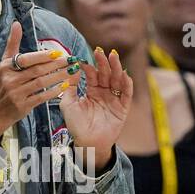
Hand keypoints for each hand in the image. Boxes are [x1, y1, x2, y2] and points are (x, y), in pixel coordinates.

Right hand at [0, 22, 70, 142]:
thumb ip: (13, 43)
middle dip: (56, 65)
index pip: (26, 60)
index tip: (58, 53)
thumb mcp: (5, 62)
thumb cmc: (5, 82)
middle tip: (71, 61)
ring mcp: (16, 94)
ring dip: (58, 77)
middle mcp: (10, 80)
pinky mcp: (23, 106)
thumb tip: (16, 23)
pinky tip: (64, 86)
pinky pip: (41, 97)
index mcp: (7, 67)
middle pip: (37, 71)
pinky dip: (54, 91)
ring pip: (41, 83)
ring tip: (71, 71)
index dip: (42, 56)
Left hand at [59, 46, 132, 163]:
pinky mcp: (123, 108)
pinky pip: (126, 94)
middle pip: (106, 74)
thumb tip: (72, 69)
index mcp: (91, 91)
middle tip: (100, 51)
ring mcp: (114, 100)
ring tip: (113, 56)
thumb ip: (69, 87)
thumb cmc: (76, 125)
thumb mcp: (68, 104)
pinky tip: (124, 74)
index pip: (92, 74)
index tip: (84, 59)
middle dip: (103, 62)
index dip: (89, 66)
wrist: (87, 143)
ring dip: (116, 68)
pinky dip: (126, 84)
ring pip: (117, 80)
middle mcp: (104, 93)